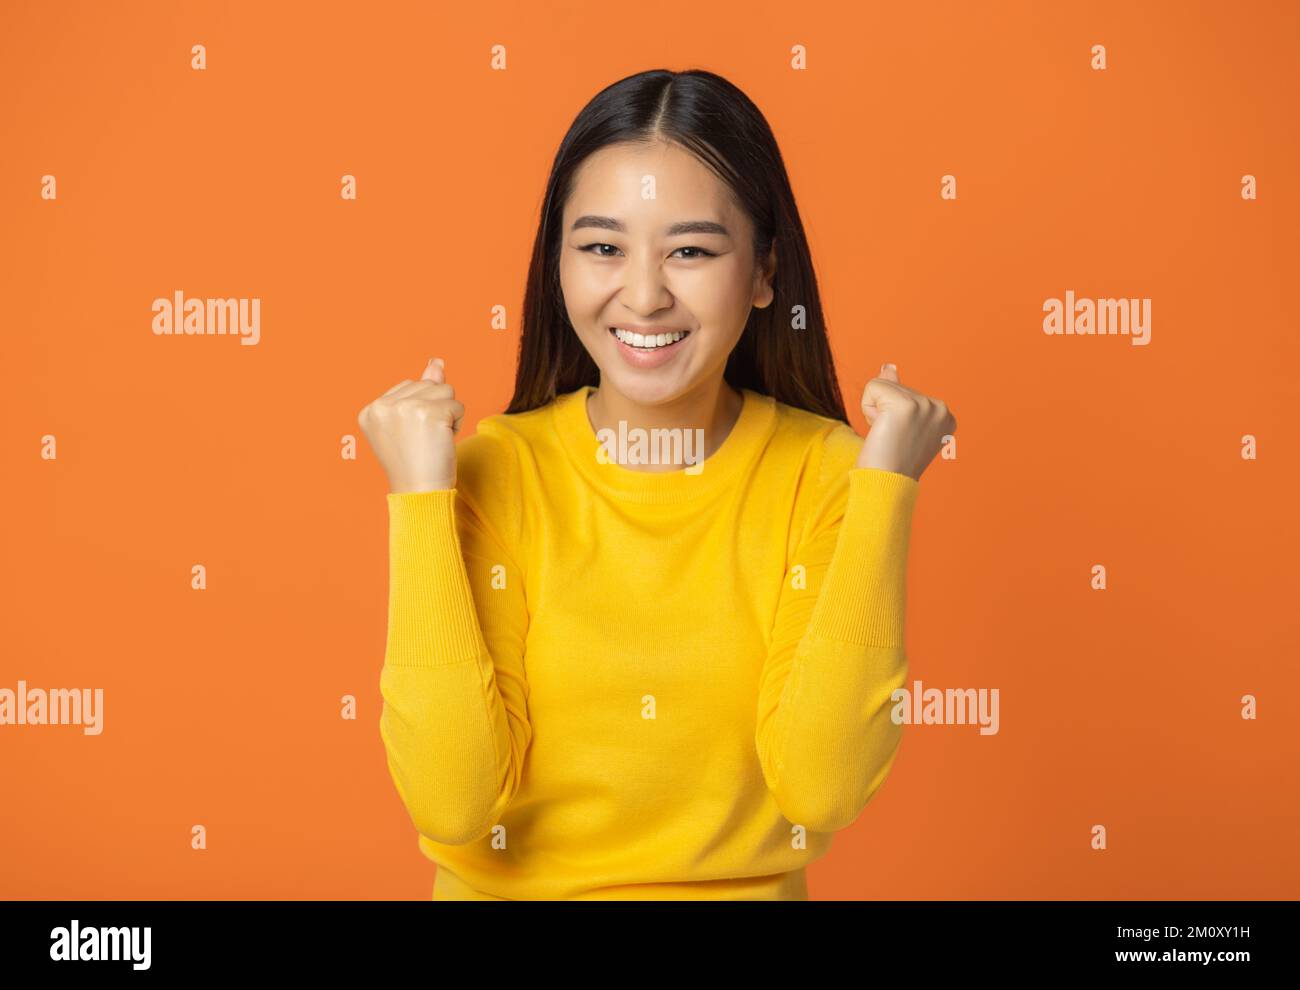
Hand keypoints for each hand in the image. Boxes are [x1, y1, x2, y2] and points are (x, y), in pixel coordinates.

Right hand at [357, 357, 464, 492]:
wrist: (420, 493)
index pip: (411, 386)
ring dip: (448, 416)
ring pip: (445, 391)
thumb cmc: (417, 463)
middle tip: (424, 441)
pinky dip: (457, 424)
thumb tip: (437, 362)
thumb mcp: (413, 423)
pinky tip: (443, 442)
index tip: (412, 439)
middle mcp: (383, 405)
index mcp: (371, 410)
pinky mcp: (427, 412)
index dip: (422, 411)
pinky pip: (457, 405)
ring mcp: (404, 407)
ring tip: (433, 440)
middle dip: (436, 410)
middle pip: (429, 384)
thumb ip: (422, 389)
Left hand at [856, 363, 955, 480]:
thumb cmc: (891, 461)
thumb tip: (888, 366)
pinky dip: (867, 410)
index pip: (904, 393)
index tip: (902, 440)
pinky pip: (872, 387)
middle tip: (892, 441)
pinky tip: (880, 431)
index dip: (893, 416)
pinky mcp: (906, 405)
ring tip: (887, 438)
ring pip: (882, 386)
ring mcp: (925, 405)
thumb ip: (898, 391)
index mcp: (944, 415)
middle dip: (884, 412)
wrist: (886, 485)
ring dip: (875, 412)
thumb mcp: (899, 424)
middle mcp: (940, 407)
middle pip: (894, 386)